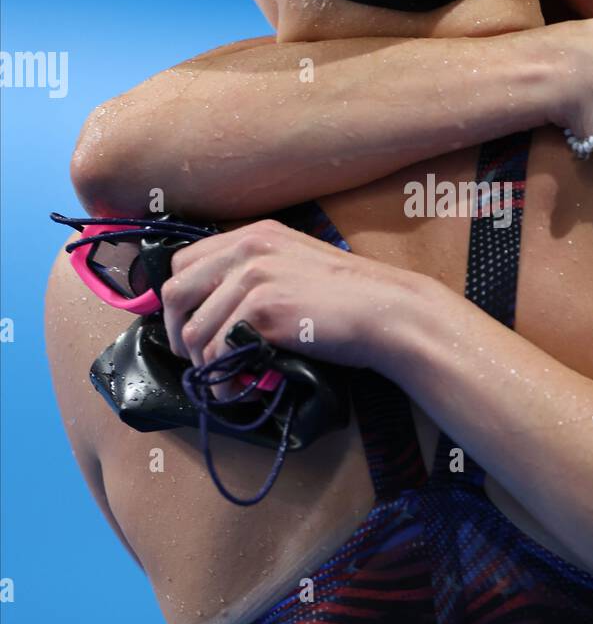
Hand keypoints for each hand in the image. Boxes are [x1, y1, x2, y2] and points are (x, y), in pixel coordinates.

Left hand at [160, 221, 407, 396]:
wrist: (387, 310)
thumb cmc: (349, 298)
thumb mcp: (295, 266)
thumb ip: (256, 274)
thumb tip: (215, 309)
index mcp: (253, 235)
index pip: (183, 262)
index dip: (178, 302)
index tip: (188, 328)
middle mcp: (247, 248)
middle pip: (175, 293)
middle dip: (179, 335)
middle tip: (198, 361)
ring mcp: (253, 276)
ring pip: (194, 331)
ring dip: (205, 365)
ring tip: (228, 380)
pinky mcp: (262, 309)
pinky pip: (218, 352)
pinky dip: (224, 379)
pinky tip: (242, 387)